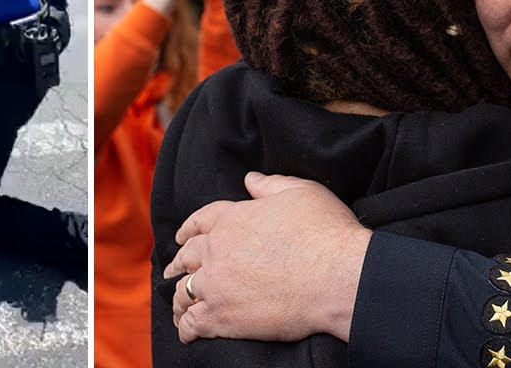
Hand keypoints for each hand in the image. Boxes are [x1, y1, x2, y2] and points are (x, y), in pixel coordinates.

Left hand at [163, 173, 372, 343]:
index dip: (189, 228)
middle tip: (172, 269)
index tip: (183, 236)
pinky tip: (186, 331)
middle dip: (178, 262)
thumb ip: (270, 185)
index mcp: (234, 218)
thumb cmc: (326, 232)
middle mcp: (218, 249)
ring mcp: (217, 284)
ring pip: (184, 290)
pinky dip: (186, 326)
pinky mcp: (223, 316)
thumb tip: (249, 179)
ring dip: (178, 297)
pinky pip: (192, 322)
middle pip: (188, 256)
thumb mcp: (301, 192)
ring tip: (177, 305)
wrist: (338, 277)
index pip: (201, 220)